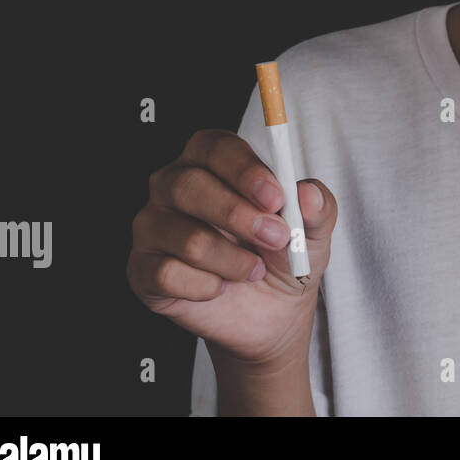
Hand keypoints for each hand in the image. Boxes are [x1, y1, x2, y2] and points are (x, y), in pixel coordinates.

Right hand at [127, 129, 336, 368]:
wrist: (270, 312)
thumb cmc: (284, 254)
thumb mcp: (314, 230)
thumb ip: (318, 206)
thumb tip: (308, 194)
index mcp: (212, 161)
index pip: (215, 147)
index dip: (244, 170)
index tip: (276, 198)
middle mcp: (173, 186)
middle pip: (189, 185)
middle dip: (239, 216)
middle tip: (276, 238)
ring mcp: (153, 226)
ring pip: (186, 238)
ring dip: (232, 261)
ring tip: (254, 270)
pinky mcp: (142, 268)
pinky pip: (168, 274)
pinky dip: (207, 287)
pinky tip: (220, 287)